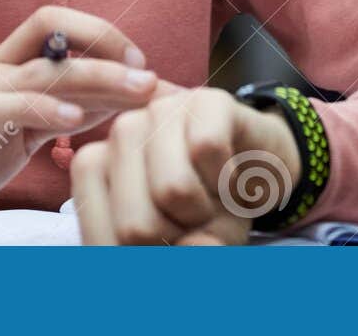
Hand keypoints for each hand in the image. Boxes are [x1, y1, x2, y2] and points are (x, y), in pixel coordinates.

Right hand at [0, 6, 158, 243]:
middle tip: (152, 74)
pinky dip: (45, 109)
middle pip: (55, 32)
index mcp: (5, 71)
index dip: (104, 36)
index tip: (144, 67)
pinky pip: (9, 105)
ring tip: (140, 89)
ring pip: (44, 67)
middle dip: (110, 44)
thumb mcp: (14, 137)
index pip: (57, 27)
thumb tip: (113, 105)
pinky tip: (75, 122)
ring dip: (100, 74)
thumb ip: (57, 115)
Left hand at [69, 86, 301, 245]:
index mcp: (96, 170)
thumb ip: (173, 260)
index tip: (166, 239)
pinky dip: (228, 180)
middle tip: (194, 219)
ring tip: (211, 197)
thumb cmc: (210, 211)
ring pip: (172, 189)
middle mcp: (120, 133)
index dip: (149, 258)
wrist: (261, 171)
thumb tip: (190, 251)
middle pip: (136, 226)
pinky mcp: (204, 99)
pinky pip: (207, 150)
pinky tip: (228, 174)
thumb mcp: (184, 248)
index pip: (105, 242)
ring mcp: (159, 110)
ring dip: (204, 212)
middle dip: (178, 240)